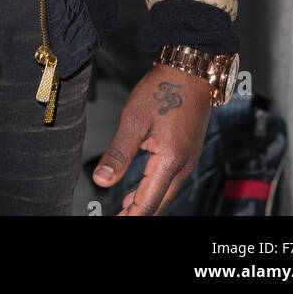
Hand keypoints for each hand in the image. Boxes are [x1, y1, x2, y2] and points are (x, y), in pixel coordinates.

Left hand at [91, 65, 210, 214]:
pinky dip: (152, 190)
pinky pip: (169, 180)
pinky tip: (138, 190)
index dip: (131, 217)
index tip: (116, 222)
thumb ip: (118, 152)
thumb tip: (102, 179)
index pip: (148, 203)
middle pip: (159, 203)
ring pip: (164, 193)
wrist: (190, 70)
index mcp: (170, 161)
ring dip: (144, 204)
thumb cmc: (165, 88)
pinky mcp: (186, 152)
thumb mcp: (134, 119)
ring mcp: (187, 159)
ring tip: (123, 212)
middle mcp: (183, 165)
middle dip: (138, 214)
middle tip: (117, 219)